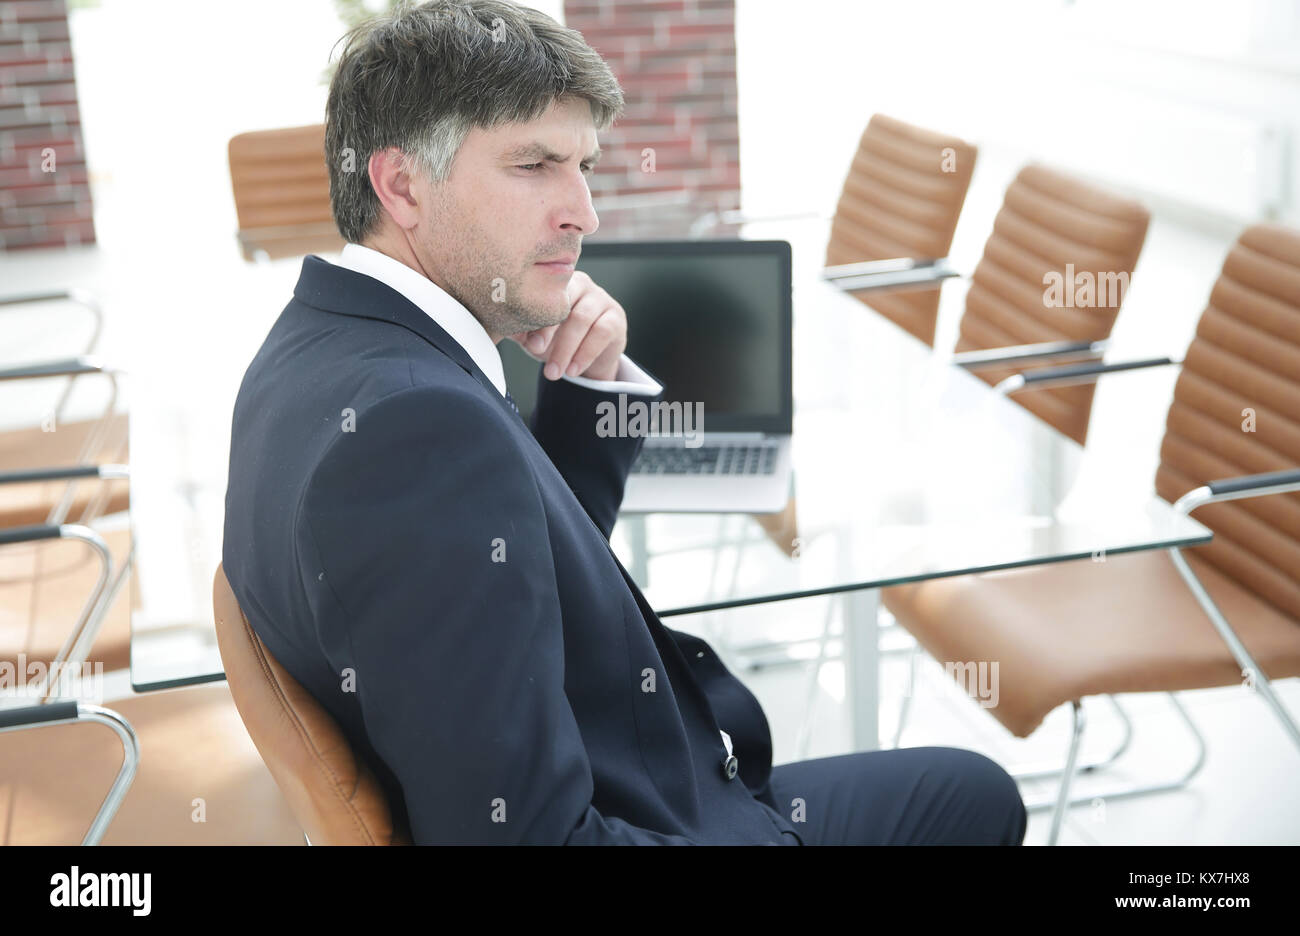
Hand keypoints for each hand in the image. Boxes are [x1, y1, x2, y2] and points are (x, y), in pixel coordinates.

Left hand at [508, 271, 625, 381]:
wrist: (583, 360)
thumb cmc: (554, 340)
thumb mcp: (533, 335)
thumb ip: (519, 329)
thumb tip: (502, 328)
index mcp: (556, 283)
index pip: (546, 296)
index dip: (538, 320)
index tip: (530, 344)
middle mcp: (581, 284)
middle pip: (566, 303)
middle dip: (552, 335)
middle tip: (540, 357)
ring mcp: (601, 298)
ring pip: (583, 319)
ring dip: (567, 349)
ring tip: (555, 372)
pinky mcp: (616, 317)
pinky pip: (602, 332)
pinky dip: (586, 353)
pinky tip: (573, 370)